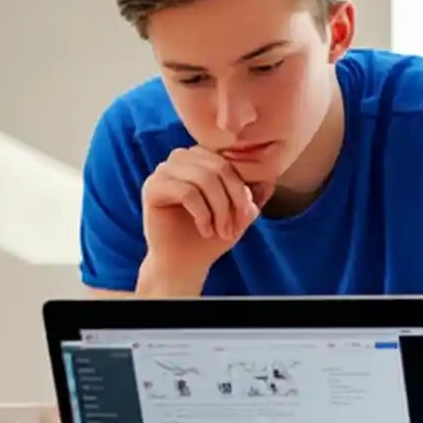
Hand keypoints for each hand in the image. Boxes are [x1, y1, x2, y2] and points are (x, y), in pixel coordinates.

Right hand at [140, 146, 266, 278]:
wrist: (184, 264)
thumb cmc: (211, 237)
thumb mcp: (239, 214)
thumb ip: (252, 196)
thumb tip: (270, 180)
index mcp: (201, 159)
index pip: (230, 162)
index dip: (242, 189)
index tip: (246, 217)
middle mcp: (180, 159)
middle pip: (218, 167)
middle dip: (233, 200)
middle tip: (234, 228)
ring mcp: (163, 171)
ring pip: (204, 178)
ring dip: (219, 209)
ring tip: (221, 231)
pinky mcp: (152, 188)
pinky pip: (187, 192)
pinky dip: (202, 214)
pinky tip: (205, 230)